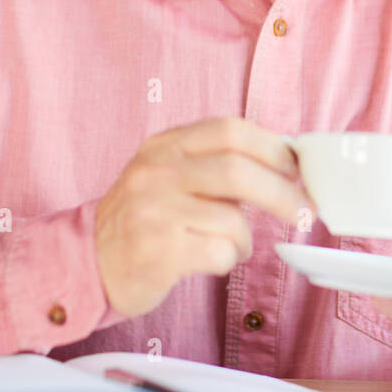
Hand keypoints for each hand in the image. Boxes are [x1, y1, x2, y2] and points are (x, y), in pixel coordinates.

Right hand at [94, 117, 308, 316]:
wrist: (88, 262)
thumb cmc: (143, 219)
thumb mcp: (167, 174)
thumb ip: (213, 163)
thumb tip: (285, 165)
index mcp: (164, 145)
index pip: (229, 130)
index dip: (272, 147)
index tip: (295, 168)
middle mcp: (156, 172)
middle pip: (237, 171)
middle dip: (282, 193)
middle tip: (304, 212)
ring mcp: (154, 211)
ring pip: (232, 219)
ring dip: (246, 238)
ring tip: (235, 245)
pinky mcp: (157, 251)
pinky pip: (218, 253)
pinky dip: (229, 259)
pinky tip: (213, 260)